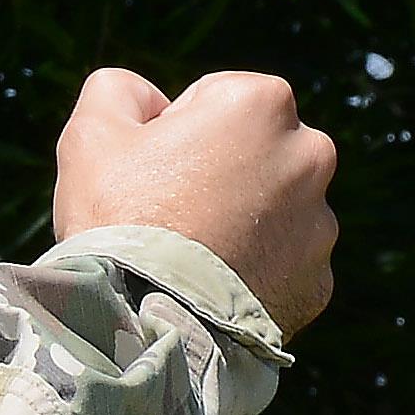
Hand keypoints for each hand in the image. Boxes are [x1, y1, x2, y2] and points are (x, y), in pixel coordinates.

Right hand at [53, 66, 338, 334]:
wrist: (146, 323)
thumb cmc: (120, 219)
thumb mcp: (92, 135)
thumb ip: (118, 90)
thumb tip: (149, 99)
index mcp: (263, 103)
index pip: (214, 100)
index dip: (173, 133)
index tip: (150, 172)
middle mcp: (310, 153)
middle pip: (252, 153)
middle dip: (217, 174)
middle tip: (167, 215)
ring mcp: (321, 223)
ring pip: (272, 211)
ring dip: (240, 224)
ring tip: (188, 258)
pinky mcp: (318, 281)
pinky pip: (281, 267)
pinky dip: (252, 274)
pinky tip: (209, 290)